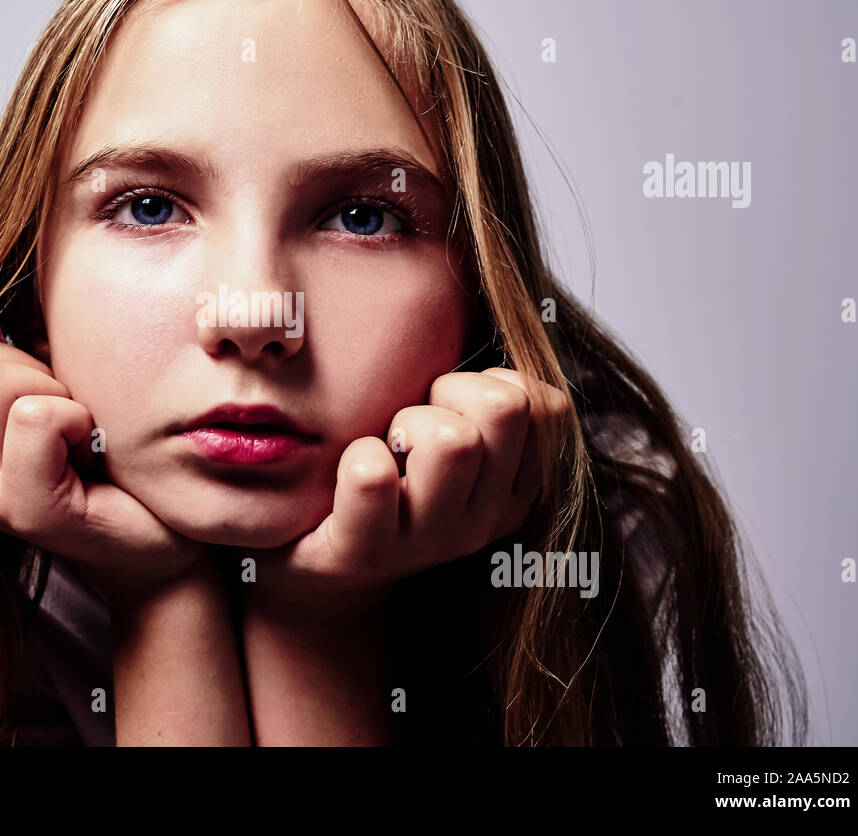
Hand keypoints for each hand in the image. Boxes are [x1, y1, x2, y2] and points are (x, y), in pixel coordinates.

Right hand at [0, 324, 204, 600]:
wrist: (163, 536)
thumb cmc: (115, 458)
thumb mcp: (58, 392)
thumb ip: (16, 356)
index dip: (14, 355)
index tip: (53, 399)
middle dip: (34, 371)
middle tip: (74, 423)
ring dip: (58, 394)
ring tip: (82, 439)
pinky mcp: (24, 511)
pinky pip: (35, 417)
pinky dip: (75, 418)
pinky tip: (91, 452)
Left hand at [243, 368, 570, 613]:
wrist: (312, 561)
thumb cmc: (383, 471)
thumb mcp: (442, 430)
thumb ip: (476, 390)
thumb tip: (481, 297)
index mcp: (513, 487)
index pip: (546, 405)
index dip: (491, 382)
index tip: (450, 405)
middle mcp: (485, 520)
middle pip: (504, 408)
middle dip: (449, 390)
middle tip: (409, 422)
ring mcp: (430, 543)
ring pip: (450, 439)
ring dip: (404, 421)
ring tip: (384, 447)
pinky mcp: (365, 554)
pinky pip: (372, 475)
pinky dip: (355, 455)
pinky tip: (348, 473)